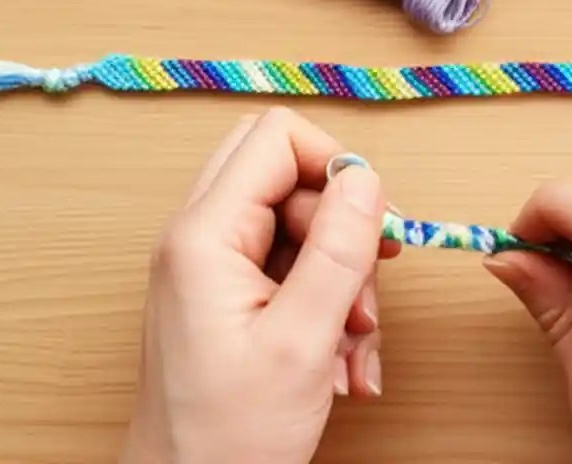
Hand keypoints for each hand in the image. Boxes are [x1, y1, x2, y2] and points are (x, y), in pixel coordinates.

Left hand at [121, 108, 398, 463]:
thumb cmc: (225, 439)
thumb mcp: (302, 342)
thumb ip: (337, 250)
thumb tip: (366, 176)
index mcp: (204, 236)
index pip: (276, 138)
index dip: (336, 166)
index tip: (371, 223)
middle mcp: (200, 240)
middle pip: (287, 177)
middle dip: (341, 223)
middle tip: (368, 278)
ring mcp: (212, 270)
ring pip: (298, 229)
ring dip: (342, 279)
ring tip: (353, 347)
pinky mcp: (228, 300)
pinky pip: (291, 273)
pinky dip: (327, 309)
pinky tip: (342, 364)